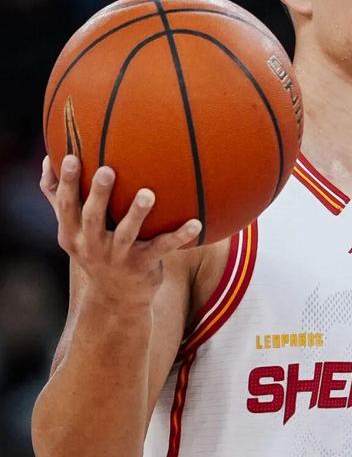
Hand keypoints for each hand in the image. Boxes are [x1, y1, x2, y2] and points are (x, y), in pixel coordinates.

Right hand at [40, 155, 200, 306]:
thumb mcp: (73, 229)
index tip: (73, 157)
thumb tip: (49, 158)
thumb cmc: (95, 250)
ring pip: (127, 234)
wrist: (116, 299)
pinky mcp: (142, 266)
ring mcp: (117, 257)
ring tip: (148, 193)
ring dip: (137, 213)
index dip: (68, 182)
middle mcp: (91, 246)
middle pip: (92, 218)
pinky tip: (197, 224)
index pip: (66, 205)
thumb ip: (58, 197)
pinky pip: (162, 248)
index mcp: (72, 234)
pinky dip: (180, 236)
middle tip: (107, 170)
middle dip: (99, 194)